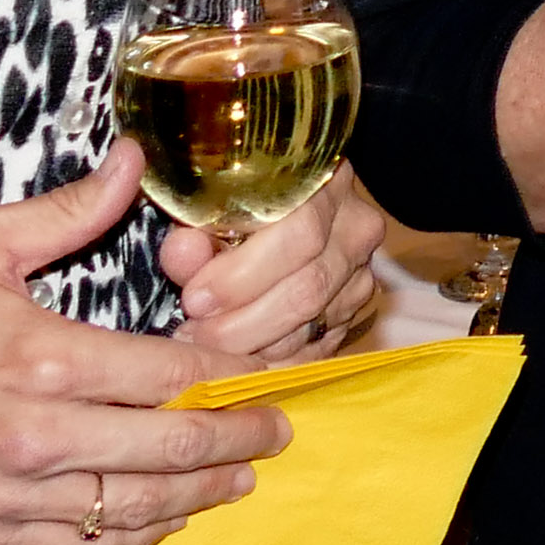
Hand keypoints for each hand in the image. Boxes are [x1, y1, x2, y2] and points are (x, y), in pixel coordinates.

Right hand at [0, 140, 289, 544]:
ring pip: (137, 508)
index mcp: (44, 358)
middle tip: (278, 431)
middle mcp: (37, 435)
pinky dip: (138, 535)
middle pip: (170, 449)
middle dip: (237, 440)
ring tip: (241, 477)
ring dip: (201, 495)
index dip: (233, 377)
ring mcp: (14, 493)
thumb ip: (68, 211)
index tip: (272, 373)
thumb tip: (135, 162)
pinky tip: (169, 515)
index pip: (172, 376)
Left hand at [154, 164, 388, 366]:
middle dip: (244, 320)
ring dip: (252, 346)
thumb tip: (184, 252)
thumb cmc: (227, 210)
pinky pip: (315, 351)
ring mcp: (360, 275)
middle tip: (194, 333)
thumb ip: (192, 230)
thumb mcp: (205, 209)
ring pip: (311, 325)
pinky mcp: (352, 314)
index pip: (300, 234)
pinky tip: (233, 362)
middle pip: (309, 287)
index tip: (196, 298)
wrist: (265, 225)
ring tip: (203, 347)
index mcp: (325, 182)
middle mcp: (356, 227)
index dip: (244, 274)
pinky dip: (270, 362)